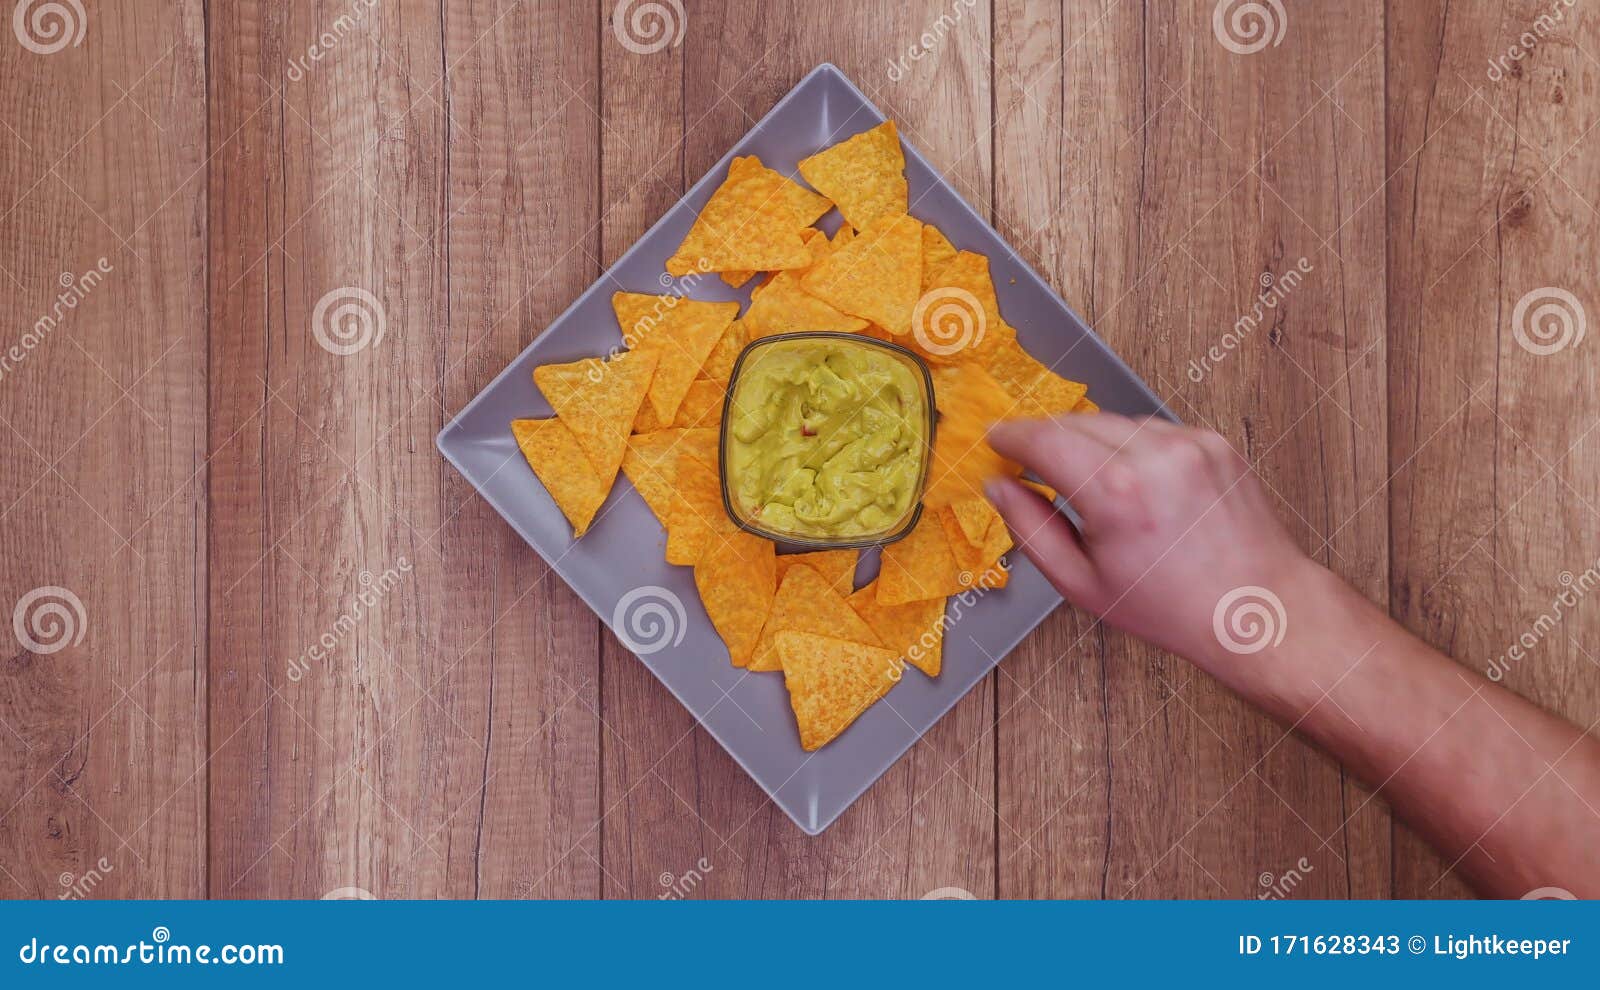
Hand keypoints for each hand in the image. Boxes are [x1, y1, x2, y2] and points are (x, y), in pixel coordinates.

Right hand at [985, 414, 1317, 672]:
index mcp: (1116, 493)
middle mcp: (1155, 456)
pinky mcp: (1212, 441)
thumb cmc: (1173, 607)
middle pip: (1075, 422)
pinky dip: (1133, 449)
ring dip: (1091, 443)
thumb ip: (1030, 528)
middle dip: (1047, 440)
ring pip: (1114, 422)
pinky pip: (1153, 430)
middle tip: (1032, 466)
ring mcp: (1189, 443)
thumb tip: (999, 487)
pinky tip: (1139, 489)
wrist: (1256, 608)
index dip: (1011, 437)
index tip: (997, 441)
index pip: (1043, 439)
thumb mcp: (1081, 583)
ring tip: (1097, 491)